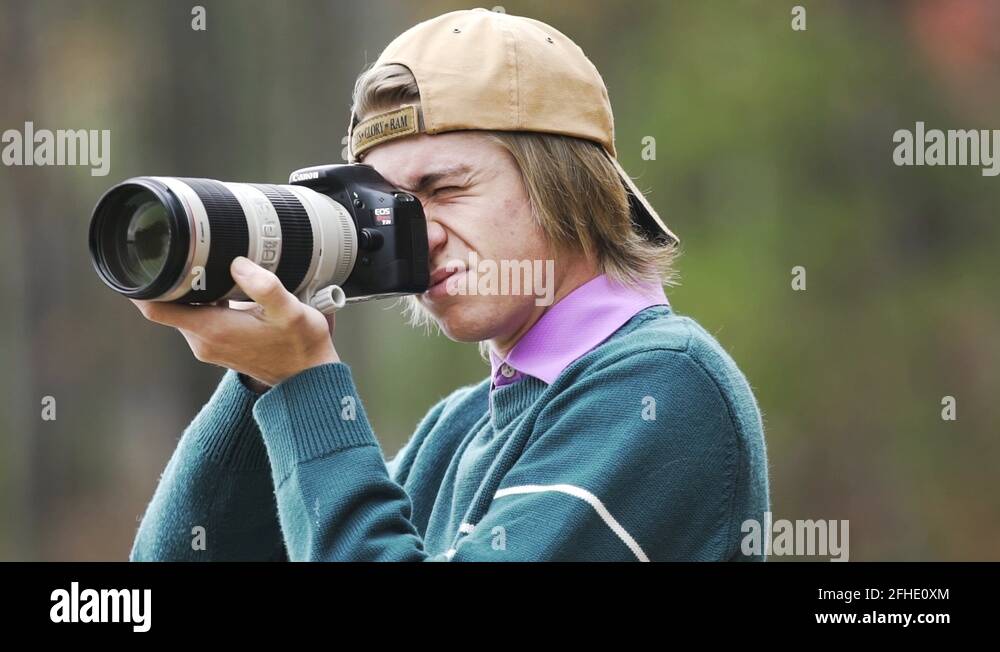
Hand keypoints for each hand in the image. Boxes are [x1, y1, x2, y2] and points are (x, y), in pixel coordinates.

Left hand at [131, 257, 339, 386]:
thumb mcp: (291, 311)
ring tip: (207, 266)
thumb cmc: (301, 345)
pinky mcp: (217, 347)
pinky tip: (222, 288)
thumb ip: (265, 286)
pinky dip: (202, 302)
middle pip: (167, 305)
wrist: (308, 377)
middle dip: (171, 280)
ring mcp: (209, 346)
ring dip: (189, 291)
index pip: (156, 309)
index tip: (143, 261)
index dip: (142, 286)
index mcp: (213, 329)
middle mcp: (203, 341)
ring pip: (183, 312)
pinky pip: (197, 320)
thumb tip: (238, 264)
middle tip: (184, 251)